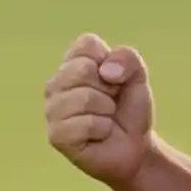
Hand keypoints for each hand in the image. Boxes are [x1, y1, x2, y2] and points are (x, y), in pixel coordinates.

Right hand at [44, 33, 154, 185]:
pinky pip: (85, 123)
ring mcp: (52, 110)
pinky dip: (102, 129)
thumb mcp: (138, 75)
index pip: (86, 45)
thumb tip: (105, 72)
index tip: (114, 79)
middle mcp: (55, 84)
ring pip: (84, 97)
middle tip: (111, 102)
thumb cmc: (130, 108)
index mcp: (72, 63)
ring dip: (106, 110)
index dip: (110, 62)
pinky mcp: (56, 135)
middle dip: (109, 88)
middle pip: (82, 70)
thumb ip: (127, 58)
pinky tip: (99, 135)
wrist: (135, 146)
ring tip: (105, 118)